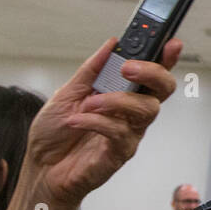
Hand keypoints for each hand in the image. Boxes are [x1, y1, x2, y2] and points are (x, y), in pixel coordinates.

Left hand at [25, 38, 182, 207]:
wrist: (39, 167)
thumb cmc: (55, 133)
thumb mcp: (67, 92)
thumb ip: (91, 70)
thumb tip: (111, 44)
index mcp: (123, 93)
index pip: (153, 72)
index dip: (168, 56)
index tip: (171, 42)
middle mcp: (131, 112)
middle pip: (163, 88)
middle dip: (152, 72)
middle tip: (127, 68)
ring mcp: (129, 132)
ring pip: (146, 109)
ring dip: (117, 100)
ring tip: (89, 102)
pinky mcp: (120, 153)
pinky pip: (120, 132)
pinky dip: (96, 122)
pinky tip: (77, 121)